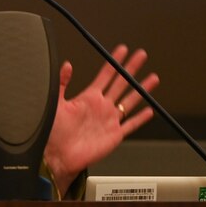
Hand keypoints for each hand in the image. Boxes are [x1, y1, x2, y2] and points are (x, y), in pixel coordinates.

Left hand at [43, 45, 158, 194]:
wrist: (57, 156)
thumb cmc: (53, 133)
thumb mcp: (55, 103)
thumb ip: (61, 83)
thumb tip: (66, 64)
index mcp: (88, 98)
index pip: (106, 75)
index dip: (115, 61)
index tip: (123, 50)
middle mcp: (101, 107)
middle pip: (121, 83)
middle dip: (132, 68)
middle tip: (141, 55)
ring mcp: (109, 120)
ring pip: (130, 101)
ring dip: (141, 89)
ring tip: (153, 78)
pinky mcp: (114, 135)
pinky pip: (131, 125)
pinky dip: (140, 118)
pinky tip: (149, 110)